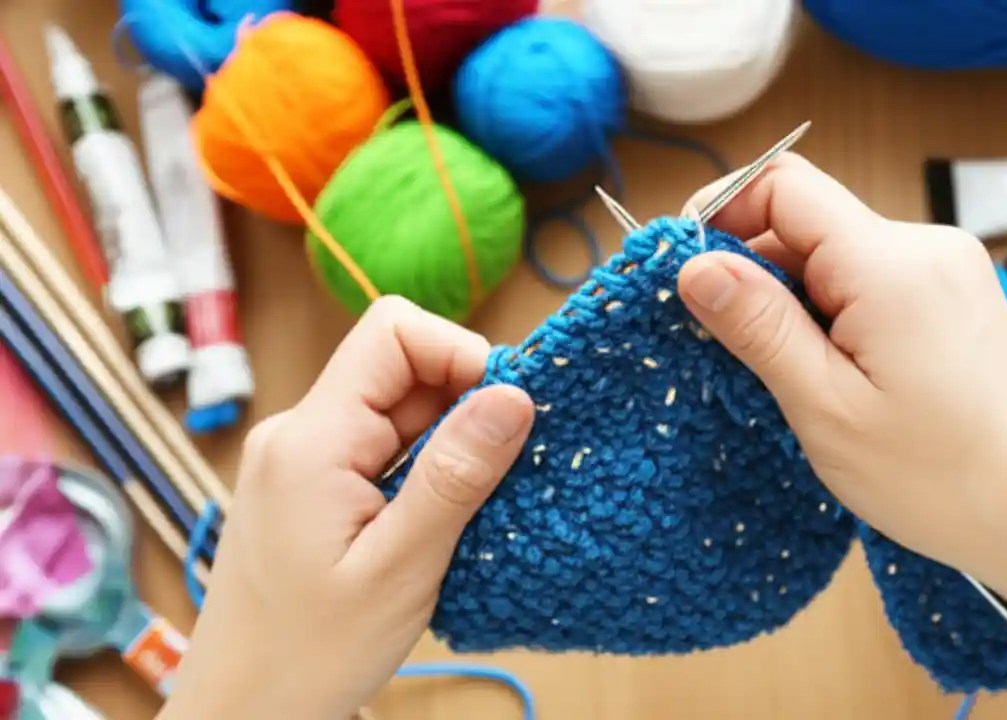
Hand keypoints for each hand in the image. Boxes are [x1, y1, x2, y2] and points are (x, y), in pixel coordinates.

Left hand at [160, 297, 533, 719]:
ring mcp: (303, 460)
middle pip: (400, 369)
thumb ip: (455, 476)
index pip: (394, 333)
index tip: (509, 411)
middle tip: (505, 470)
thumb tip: (514, 394)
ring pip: (397, 411)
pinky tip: (444, 518)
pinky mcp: (312, 487)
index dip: (461, 352)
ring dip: (449, 442)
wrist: (243, 713)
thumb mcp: (400, 568)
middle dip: (465, 404)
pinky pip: (382, 448)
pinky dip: (425, 469)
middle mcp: (300, 434)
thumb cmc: (309, 654)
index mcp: (312, 440)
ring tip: (476, 505)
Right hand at [677, 154, 1006, 718]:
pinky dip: (834, 310)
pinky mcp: (956, 293)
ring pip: (836, 251)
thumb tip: (694, 265)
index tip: (689, 274)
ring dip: (794, 297)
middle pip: (807, 218)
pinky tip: (836, 373)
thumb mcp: (825, 408)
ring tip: (795, 377)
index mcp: (891, 266)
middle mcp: (927, 246)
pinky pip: (871, 276)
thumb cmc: (936, 479)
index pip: (782, 183)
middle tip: (733, 348)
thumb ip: (758, 325)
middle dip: (755, 269)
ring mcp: (948, 268)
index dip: (722, 211)